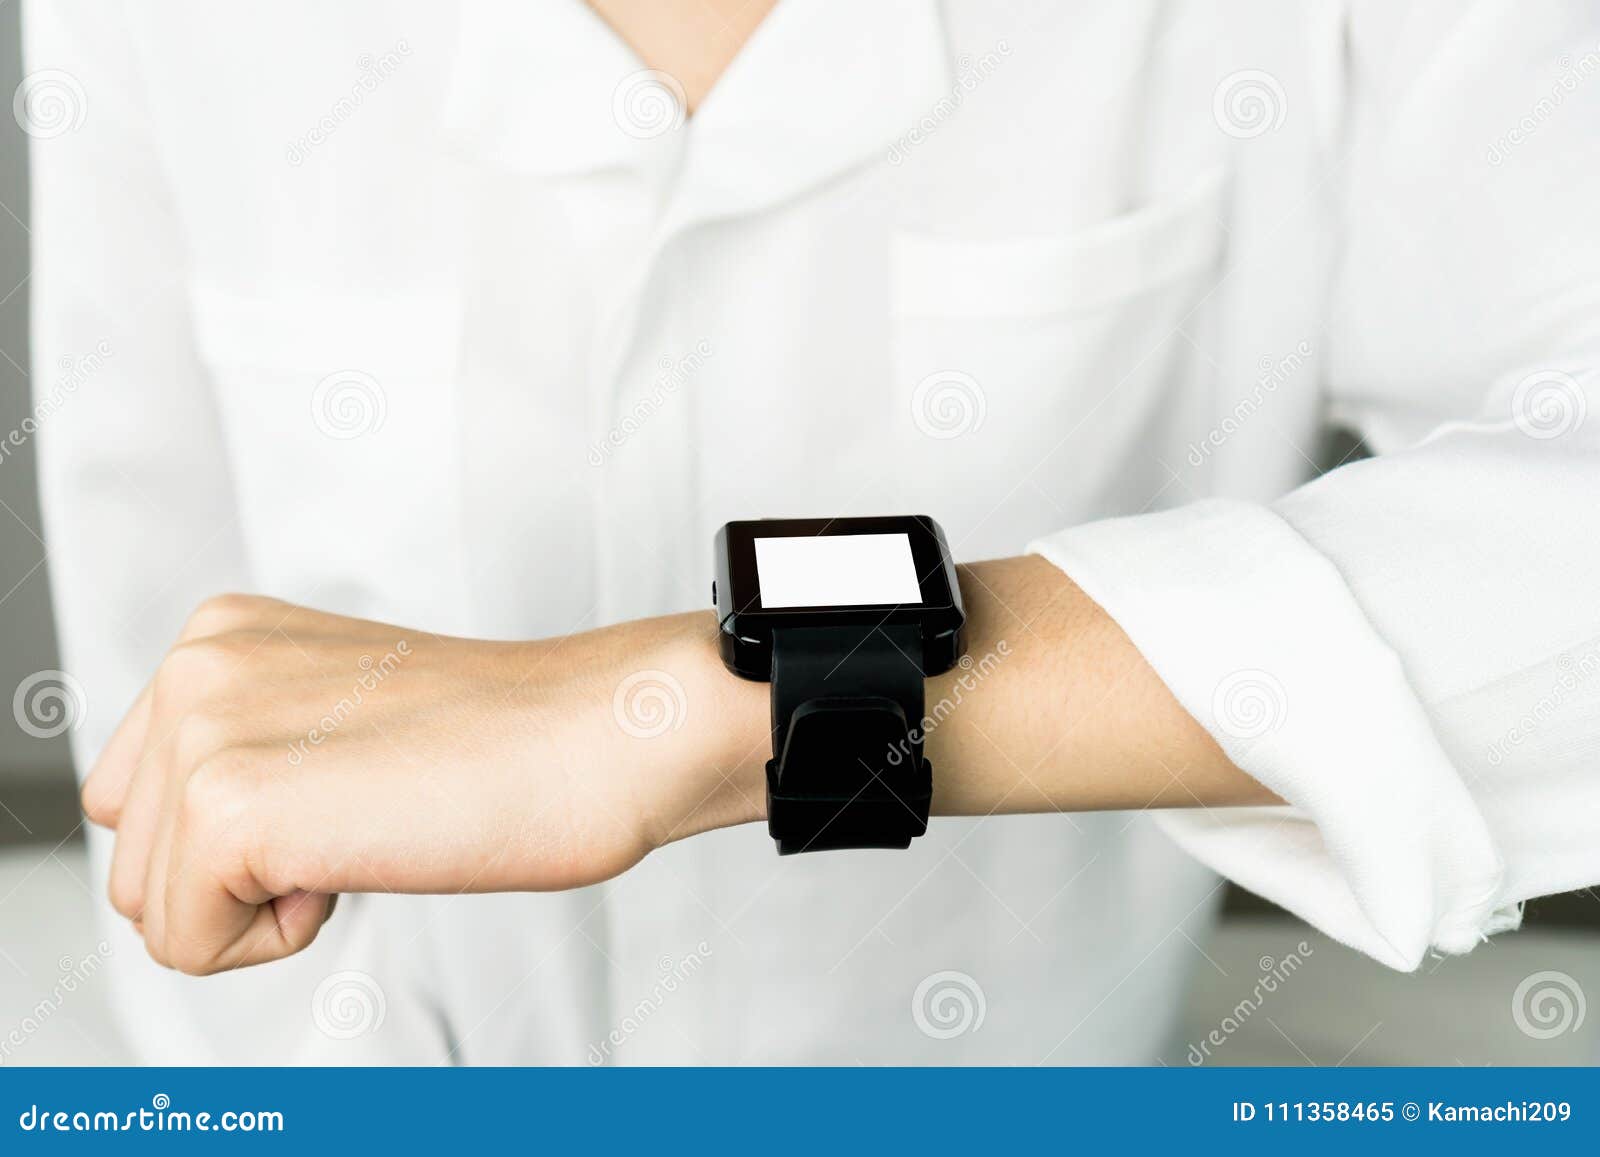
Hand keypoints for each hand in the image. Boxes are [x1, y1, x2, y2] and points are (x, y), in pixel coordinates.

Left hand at [83, 594, 766, 974]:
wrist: (597, 737)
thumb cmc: (509, 742)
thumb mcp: (343, 712)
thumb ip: (257, 745)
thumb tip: (206, 842)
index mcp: (221, 635)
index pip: (141, 799)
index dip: (247, 839)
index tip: (348, 794)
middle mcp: (196, 665)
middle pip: (137, 862)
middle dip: (243, 879)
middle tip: (367, 815)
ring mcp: (205, 730)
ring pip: (155, 910)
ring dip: (264, 906)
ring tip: (371, 828)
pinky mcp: (229, 808)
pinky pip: (191, 945)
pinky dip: (282, 937)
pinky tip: (365, 857)